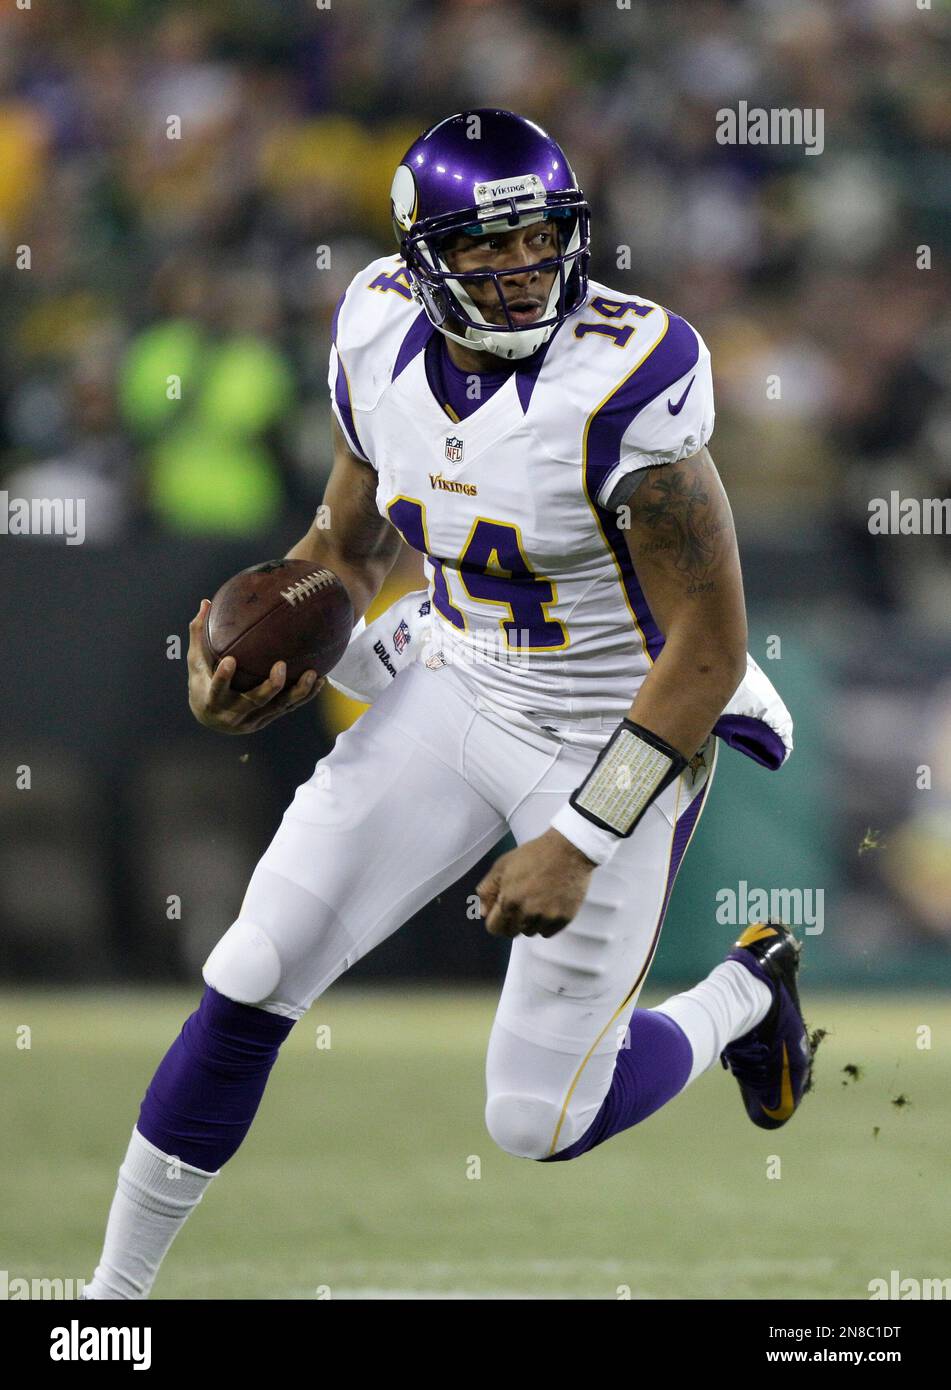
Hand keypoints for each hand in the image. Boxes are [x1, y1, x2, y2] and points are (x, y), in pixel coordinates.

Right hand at [186, 599, 323, 734]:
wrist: (209, 718)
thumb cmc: (202, 682)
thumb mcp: (196, 662)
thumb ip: (199, 634)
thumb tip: (206, 601)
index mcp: (212, 698)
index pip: (217, 688)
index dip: (223, 677)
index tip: (230, 660)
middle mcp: (233, 713)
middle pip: (255, 701)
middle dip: (270, 686)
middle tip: (281, 665)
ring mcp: (252, 719)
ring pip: (278, 707)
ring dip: (297, 692)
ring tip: (312, 674)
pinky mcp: (266, 719)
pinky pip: (289, 708)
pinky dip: (304, 696)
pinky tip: (320, 681)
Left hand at [476, 828, 595, 938]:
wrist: (568, 850)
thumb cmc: (534, 854)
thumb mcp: (502, 865)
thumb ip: (487, 890)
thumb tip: (483, 913)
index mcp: (509, 900)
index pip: (495, 928)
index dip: (495, 920)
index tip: (501, 912)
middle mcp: (527, 913)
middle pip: (512, 932)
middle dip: (512, 921)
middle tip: (520, 904)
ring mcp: (547, 917)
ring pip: (530, 932)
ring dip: (529, 922)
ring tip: (536, 901)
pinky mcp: (564, 919)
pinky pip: (547, 932)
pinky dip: (545, 924)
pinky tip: (548, 905)